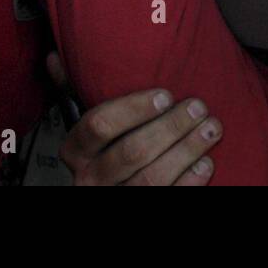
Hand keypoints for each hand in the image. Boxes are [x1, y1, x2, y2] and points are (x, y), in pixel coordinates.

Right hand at [49, 52, 222, 185]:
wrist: (112, 193)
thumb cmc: (107, 150)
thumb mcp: (89, 125)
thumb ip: (74, 91)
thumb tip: (56, 56)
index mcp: (75, 150)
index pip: (99, 125)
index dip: (134, 109)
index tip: (165, 95)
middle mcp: (91, 179)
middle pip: (131, 152)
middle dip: (170, 127)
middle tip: (199, 107)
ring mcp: (115, 197)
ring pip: (151, 179)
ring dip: (186, 151)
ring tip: (211, 129)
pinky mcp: (141, 211)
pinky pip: (167, 198)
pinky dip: (189, 182)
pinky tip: (206, 163)